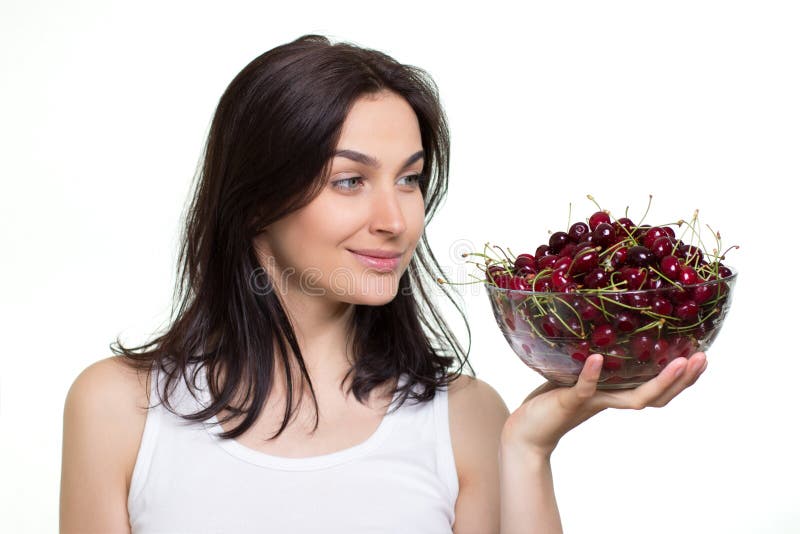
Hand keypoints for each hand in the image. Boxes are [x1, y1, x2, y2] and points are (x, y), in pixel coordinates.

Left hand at [501, 352, 707, 457]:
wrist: (525, 431)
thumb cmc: (552, 400)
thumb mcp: (578, 375)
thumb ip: (595, 362)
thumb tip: (607, 330)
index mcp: (615, 394)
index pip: (657, 390)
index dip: (682, 378)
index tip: (702, 356)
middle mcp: (610, 400)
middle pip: (656, 396)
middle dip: (682, 380)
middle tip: (702, 358)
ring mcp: (592, 402)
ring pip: (632, 398)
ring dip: (658, 382)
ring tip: (677, 362)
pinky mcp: (569, 401)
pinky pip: (584, 388)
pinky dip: (591, 374)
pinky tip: (598, 358)